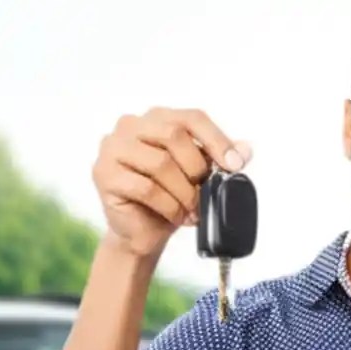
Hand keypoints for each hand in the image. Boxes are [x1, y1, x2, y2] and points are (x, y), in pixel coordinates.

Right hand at [92, 107, 251, 257]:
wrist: (141, 231)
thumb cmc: (168, 197)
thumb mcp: (199, 175)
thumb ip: (220, 159)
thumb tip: (247, 150)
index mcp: (156, 118)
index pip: (191, 118)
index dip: (216, 140)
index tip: (235, 165)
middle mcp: (130, 125)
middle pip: (174, 135)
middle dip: (196, 168)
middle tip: (204, 193)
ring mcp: (113, 148)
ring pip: (160, 164)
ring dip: (183, 192)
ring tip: (192, 210)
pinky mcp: (104, 174)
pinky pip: (145, 188)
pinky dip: (168, 205)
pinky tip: (175, 216)